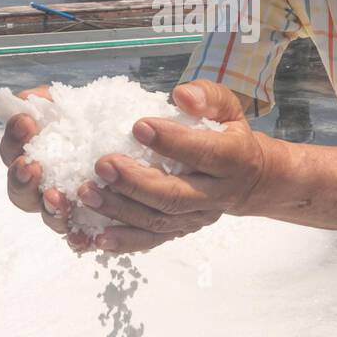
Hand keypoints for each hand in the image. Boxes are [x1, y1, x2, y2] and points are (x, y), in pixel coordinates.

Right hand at [0, 84, 92, 253]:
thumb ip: (51, 101)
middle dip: (20, 179)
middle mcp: (45, 186)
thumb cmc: (103, 123)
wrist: (143, 143)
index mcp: (36, 156)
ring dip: (48, 208)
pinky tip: (81, 237)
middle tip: (30, 166)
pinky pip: (81, 237)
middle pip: (20, 192)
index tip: (25, 122)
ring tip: (55, 197)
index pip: (11, 152)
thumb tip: (25, 98)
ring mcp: (67, 208)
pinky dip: (78, 239)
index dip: (13, 139)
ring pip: (49, 216)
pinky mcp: (92, 224)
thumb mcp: (78, 104)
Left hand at [77, 80, 274, 253]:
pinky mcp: (182, 230)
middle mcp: (217, 195)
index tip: (138, 126)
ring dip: (120, 210)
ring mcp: (198, 218)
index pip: (204, 153)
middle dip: (135, 182)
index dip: (172, 142)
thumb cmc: (228, 134)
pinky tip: (99, 237)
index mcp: (234, 160)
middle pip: (175, 195)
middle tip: (102, 165)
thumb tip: (181, 95)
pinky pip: (153, 241)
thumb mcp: (227, 108)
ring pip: (158, 221)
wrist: (248, 179)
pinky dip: (125, 241)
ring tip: (88, 193)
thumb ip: (207, 96)